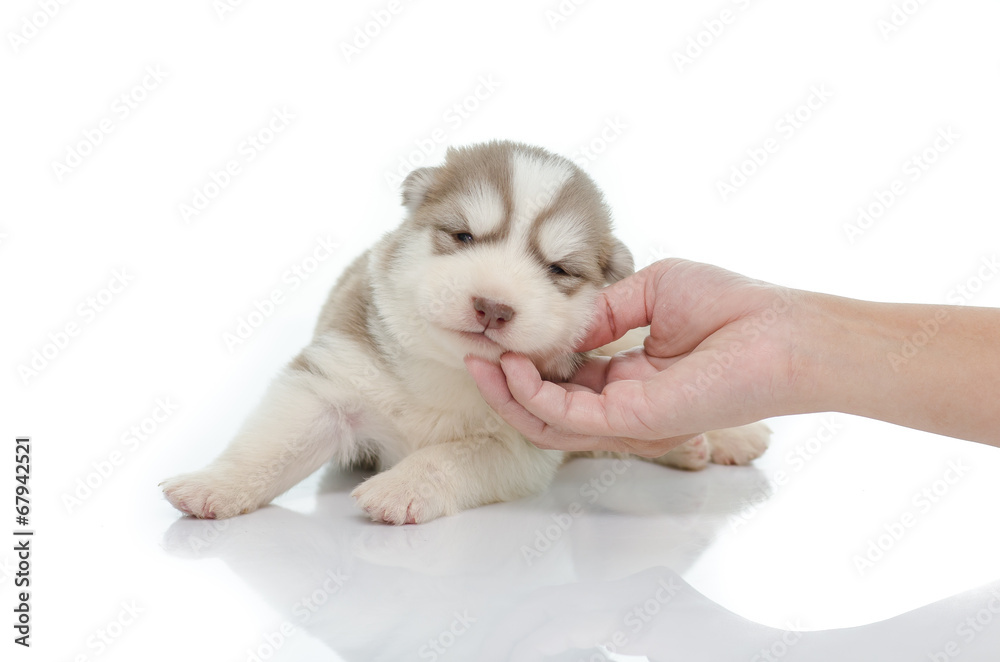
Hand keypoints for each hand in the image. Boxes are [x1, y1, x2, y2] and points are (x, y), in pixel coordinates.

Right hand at [465, 259, 799, 455]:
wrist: (781, 331)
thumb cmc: (730, 305)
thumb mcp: (650, 290)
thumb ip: (602, 309)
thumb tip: (560, 319)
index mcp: (629, 374)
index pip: (563, 380)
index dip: (526, 361)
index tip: (497, 334)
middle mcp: (623, 402)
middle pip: (546, 409)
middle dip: (504, 384)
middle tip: (473, 355)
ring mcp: (628, 417)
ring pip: (548, 424)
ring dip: (508, 395)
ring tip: (481, 363)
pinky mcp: (635, 422)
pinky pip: (568, 419)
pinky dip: (534, 397)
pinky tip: (515, 368)